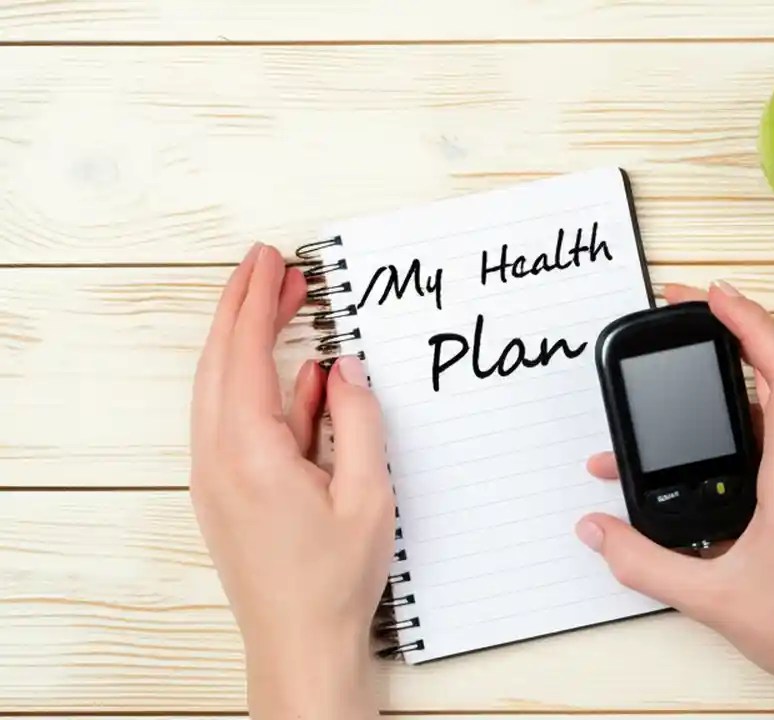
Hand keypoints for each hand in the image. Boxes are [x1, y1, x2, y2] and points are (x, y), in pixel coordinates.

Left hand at [190, 243, 393, 719]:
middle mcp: (218, 459)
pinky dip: (265, 390)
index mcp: (248, 453)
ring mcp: (216, 477)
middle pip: (220, 362)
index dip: (254, 299)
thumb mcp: (367, 494)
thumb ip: (358, 420)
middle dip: (244, 307)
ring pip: (223, 389)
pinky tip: (302, 380)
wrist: (300, 644)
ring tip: (285, 308)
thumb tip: (344, 367)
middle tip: (271, 267)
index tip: (268, 259)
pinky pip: (237, 422)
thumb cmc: (333, 581)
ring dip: (250, 344)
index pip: (242, 353)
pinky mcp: (227, 492)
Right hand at [575, 282, 773, 719]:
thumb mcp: (712, 598)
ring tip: (678, 408)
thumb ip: (643, 562)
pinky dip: (744, 436)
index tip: (714, 297)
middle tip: (689, 322)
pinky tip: (710, 458)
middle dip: (729, 343)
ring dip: (728, 403)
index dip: (751, 322)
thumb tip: (600, 531)